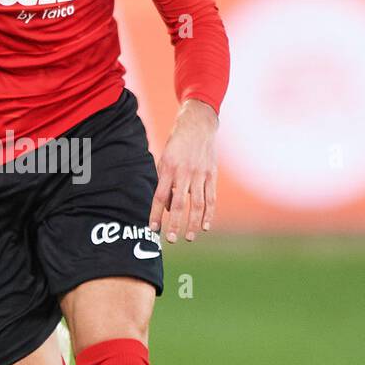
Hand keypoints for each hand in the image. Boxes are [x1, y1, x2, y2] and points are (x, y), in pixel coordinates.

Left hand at [148, 98, 218, 242]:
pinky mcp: (212, 175)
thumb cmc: (177, 145)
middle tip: (171, 239)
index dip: (155, 213)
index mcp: (168, 168)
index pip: (159, 196)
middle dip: (174, 223)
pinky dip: (209, 214)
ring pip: (197, 204)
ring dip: (193, 223)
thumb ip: (164, 183)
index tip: (152, 229)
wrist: (198, 125)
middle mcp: (184, 173)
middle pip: (178, 204)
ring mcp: (200, 174)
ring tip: (188, 237)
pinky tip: (205, 227)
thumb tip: (167, 208)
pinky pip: (211, 198)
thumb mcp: (164, 159)